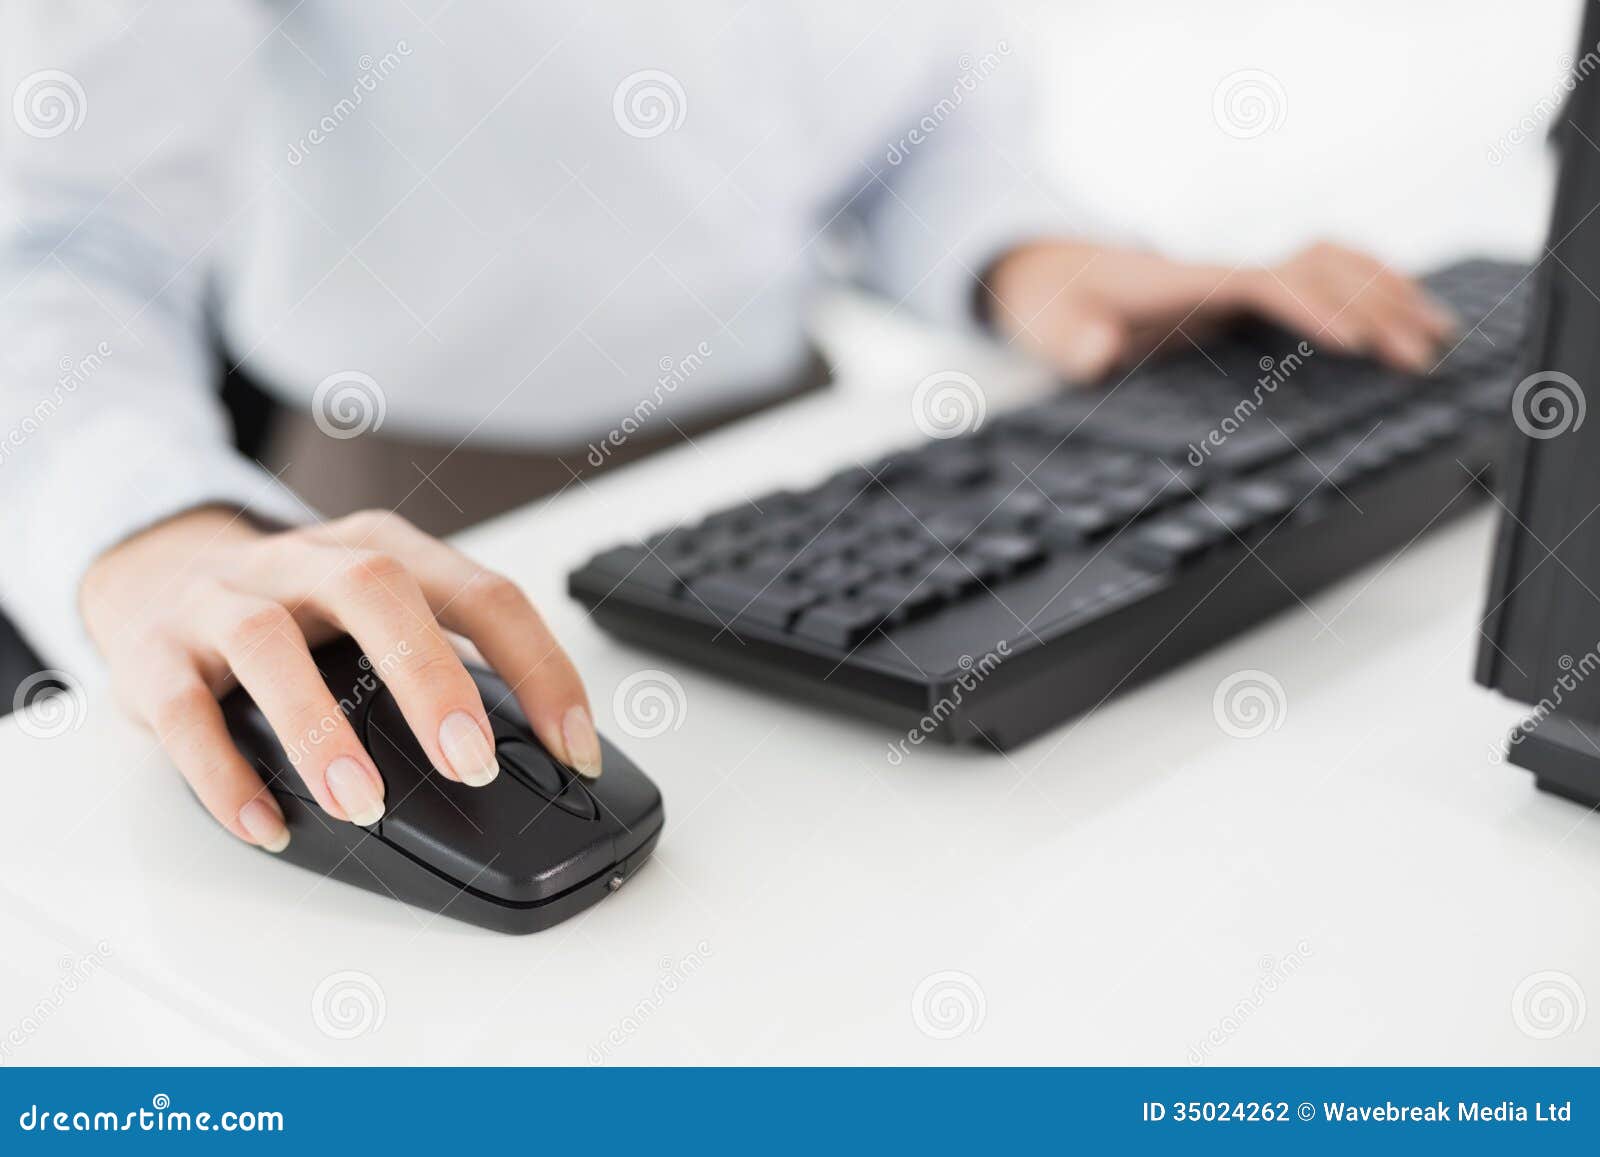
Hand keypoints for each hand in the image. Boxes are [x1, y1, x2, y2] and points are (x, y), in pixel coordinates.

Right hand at [80, 506, 600, 852]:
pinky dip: (223, 773)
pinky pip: (182, 710)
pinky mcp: (154, 653)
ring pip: (268, 643)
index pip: (482, 593)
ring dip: (320, 727)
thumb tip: (540, 750)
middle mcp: (307, 561)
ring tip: (362, 804)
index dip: (539, 669)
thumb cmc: (298, 609)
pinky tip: (266, 824)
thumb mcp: (381, 613)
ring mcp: (224, 599)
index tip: (573, 747)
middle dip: (433, 680)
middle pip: (377, 590)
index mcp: (384, 548)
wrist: (156, 572)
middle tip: (472, 766)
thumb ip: (448, 660)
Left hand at [984, 239, 1457, 381]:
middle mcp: (1224, 270)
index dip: (1314, 306)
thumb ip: (1075, 341)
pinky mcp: (1246, 290)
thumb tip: (1101, 348)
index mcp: (1186, 282)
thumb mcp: (1051, 328)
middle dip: (1373, 308)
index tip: (1355, 343)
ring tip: (1437, 334)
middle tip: (1417, 357)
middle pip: (1317, 270)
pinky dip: (1370, 289)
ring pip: (1331, 264)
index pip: (1268, 282)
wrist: (1049, 276)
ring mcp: (1239, 276)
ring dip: (1386, 292)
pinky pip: (1323, 275)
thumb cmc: (1055, 307)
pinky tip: (1404, 317)